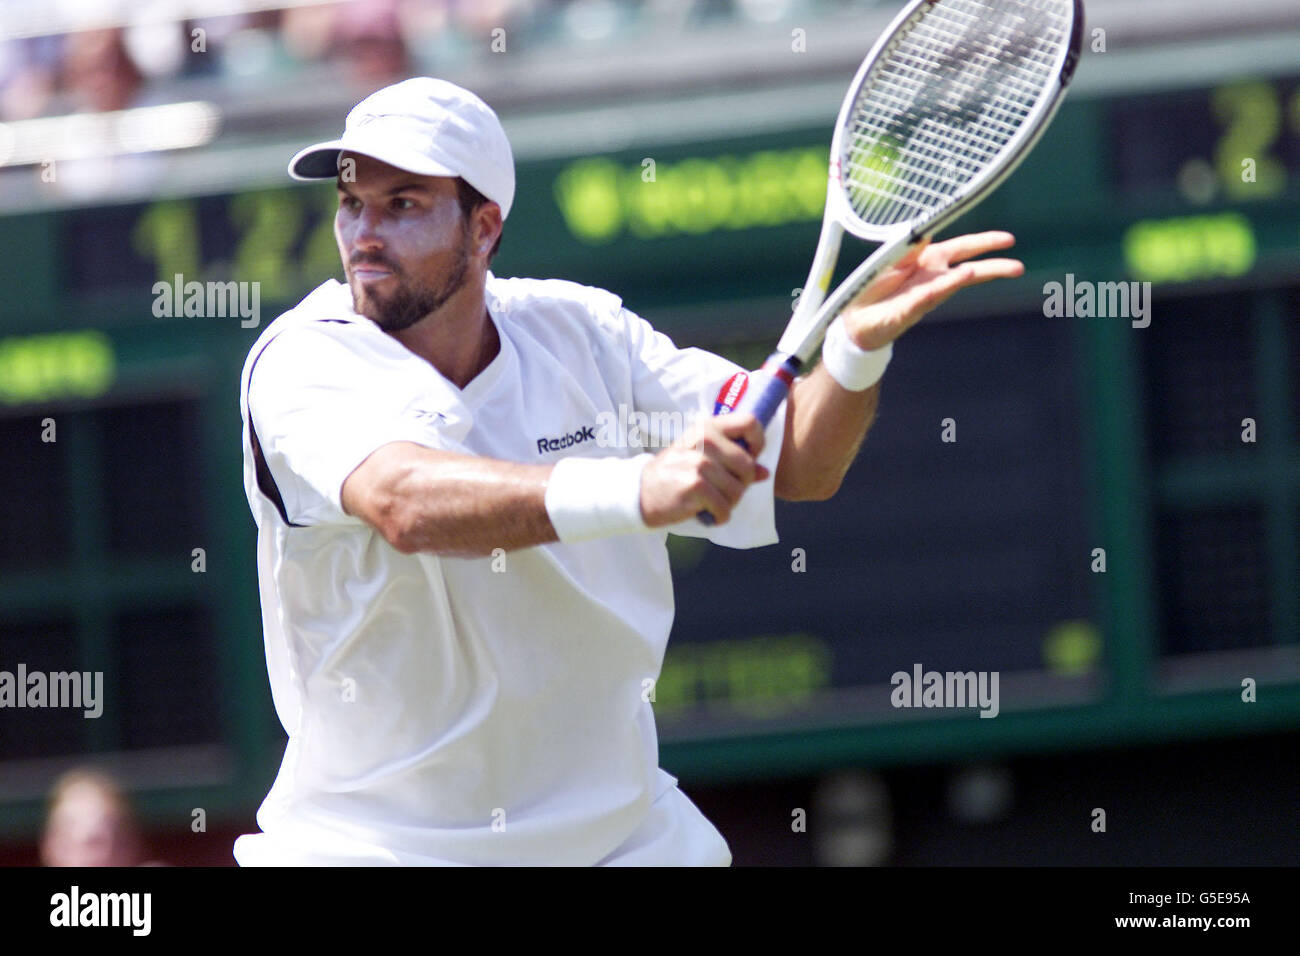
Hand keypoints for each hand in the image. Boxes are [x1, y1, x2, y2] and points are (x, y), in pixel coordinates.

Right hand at [639, 411, 768, 526]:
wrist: (640, 492)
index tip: (747, 459)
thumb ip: (735, 461)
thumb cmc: (676, 473)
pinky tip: (706, 513)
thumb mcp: (702, 458)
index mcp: (708, 426)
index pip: (750, 422)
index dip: (757, 444)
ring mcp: (698, 462)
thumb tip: (764, 473)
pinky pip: (724, 507)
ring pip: (737, 490)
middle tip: (722, 490)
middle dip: (740, 484)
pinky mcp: (694, 485)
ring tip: (711, 501)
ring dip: (728, 503)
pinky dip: (719, 516)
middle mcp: (704, 439)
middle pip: (747, 465)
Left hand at [839, 231, 1024, 350]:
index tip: (1009, 240)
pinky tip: (954, 280)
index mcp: (931, 262)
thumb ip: (912, 245)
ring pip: (951, 284)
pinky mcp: (908, 310)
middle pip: (969, 269)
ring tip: (986, 270)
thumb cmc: (876, 287)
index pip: (964, 248)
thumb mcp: (895, 258)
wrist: (857, 319)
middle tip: (1018, 267)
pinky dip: (939, 289)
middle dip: (993, 267)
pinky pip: (925, 298)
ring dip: (967, 276)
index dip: (985, 243)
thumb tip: (928, 230)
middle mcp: (933, 278)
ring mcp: (924, 295)